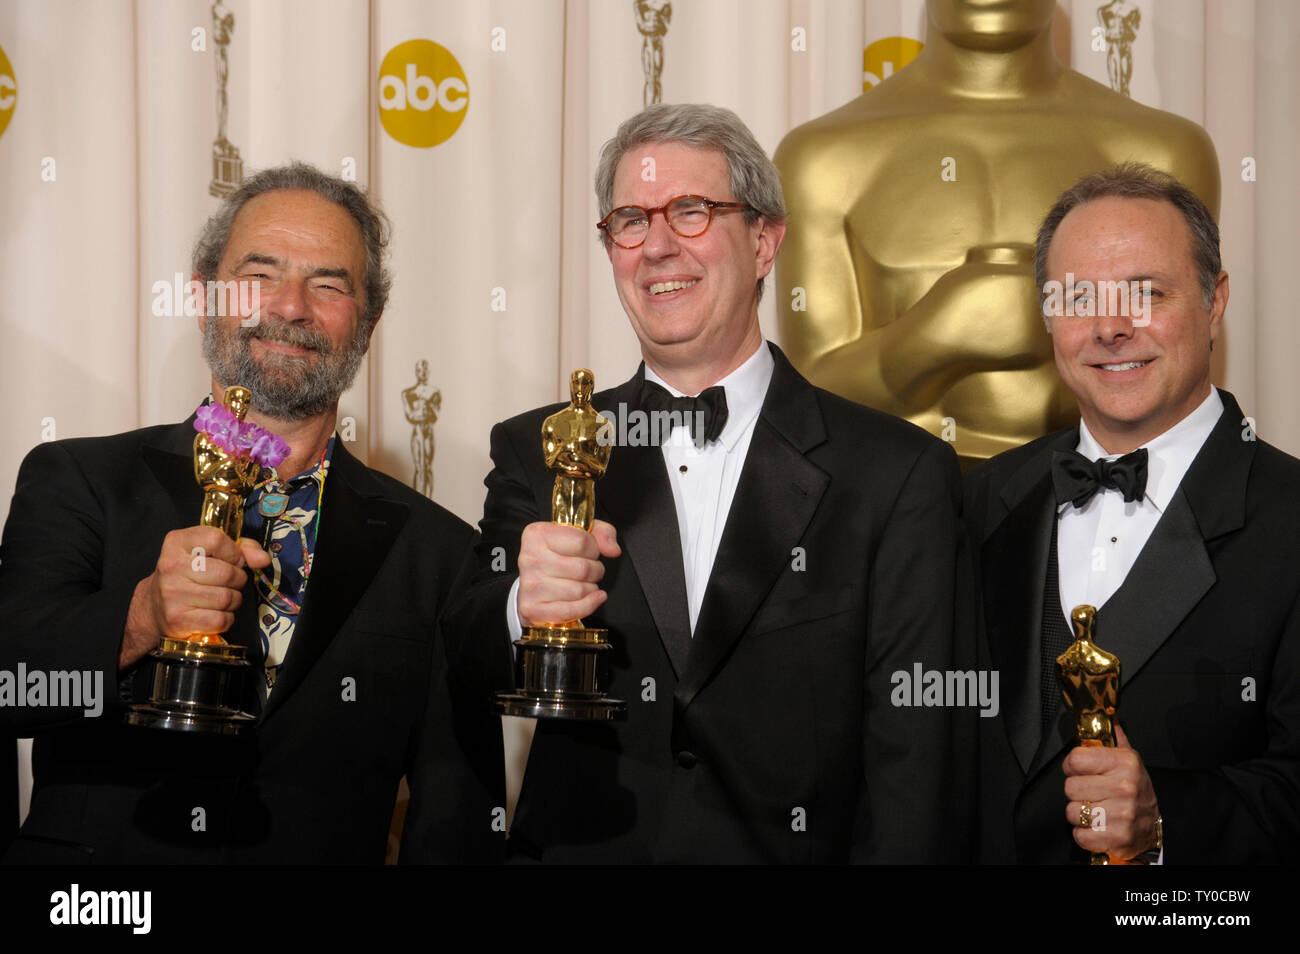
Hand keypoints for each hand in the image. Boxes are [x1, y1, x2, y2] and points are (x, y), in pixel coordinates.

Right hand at [120, 527, 270, 668]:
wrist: (154, 606)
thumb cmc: (188, 575)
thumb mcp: (208, 552)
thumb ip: (241, 548)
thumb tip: (262, 559)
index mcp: (177, 543)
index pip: (217, 540)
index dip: (234, 552)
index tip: (234, 560)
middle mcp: (171, 567)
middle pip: (227, 573)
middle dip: (237, 579)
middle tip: (229, 582)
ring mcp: (173, 594)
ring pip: (226, 598)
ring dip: (233, 600)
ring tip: (221, 597)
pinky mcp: (178, 619)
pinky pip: (220, 619)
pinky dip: (225, 618)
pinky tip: (214, 612)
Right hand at [516, 519, 619, 626]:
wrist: (532, 583)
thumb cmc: (556, 557)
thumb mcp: (578, 534)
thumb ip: (601, 533)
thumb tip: (613, 550)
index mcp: (538, 534)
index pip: (582, 541)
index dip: (594, 549)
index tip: (589, 552)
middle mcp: (531, 558)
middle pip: (582, 568)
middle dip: (595, 571)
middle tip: (590, 570)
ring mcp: (531, 585)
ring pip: (579, 591)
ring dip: (590, 589)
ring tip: (584, 583)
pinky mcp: (533, 608)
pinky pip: (571, 610)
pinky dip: (588, 606)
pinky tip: (594, 598)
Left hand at [1063, 722, 1160, 860]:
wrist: (1154, 826)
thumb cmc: (1135, 790)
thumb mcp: (1128, 759)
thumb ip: (1113, 737)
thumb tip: (1106, 713)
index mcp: (1125, 763)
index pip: (1074, 759)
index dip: (1073, 766)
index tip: (1081, 770)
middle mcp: (1125, 787)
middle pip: (1070, 787)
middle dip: (1077, 792)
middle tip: (1093, 793)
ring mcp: (1122, 814)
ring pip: (1072, 812)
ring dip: (1080, 814)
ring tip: (1097, 810)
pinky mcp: (1117, 838)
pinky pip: (1080, 835)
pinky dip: (1085, 834)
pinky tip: (1099, 827)